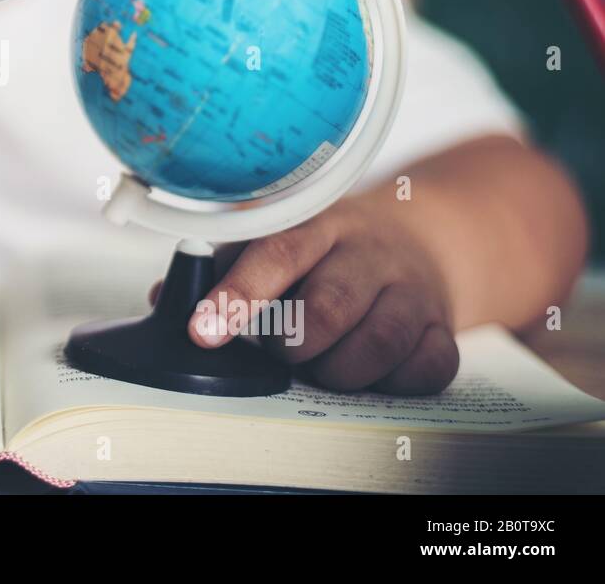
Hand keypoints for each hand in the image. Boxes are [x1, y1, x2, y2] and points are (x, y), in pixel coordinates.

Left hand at [150, 196, 460, 393]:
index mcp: (317, 226)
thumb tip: (166, 298)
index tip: (203, 330)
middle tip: (283, 349)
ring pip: (377, 344)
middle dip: (293, 345)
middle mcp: (366, 253)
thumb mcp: (277, 242)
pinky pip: (426, 369)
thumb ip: (222, 269)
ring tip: (321, 364)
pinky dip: (391, 382)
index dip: (237, 296)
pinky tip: (372, 371)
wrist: (418, 239)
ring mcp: (410, 290)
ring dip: (337, 370)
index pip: (274, 255)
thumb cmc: (328, 252)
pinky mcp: (443, 328)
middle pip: (328, 307)